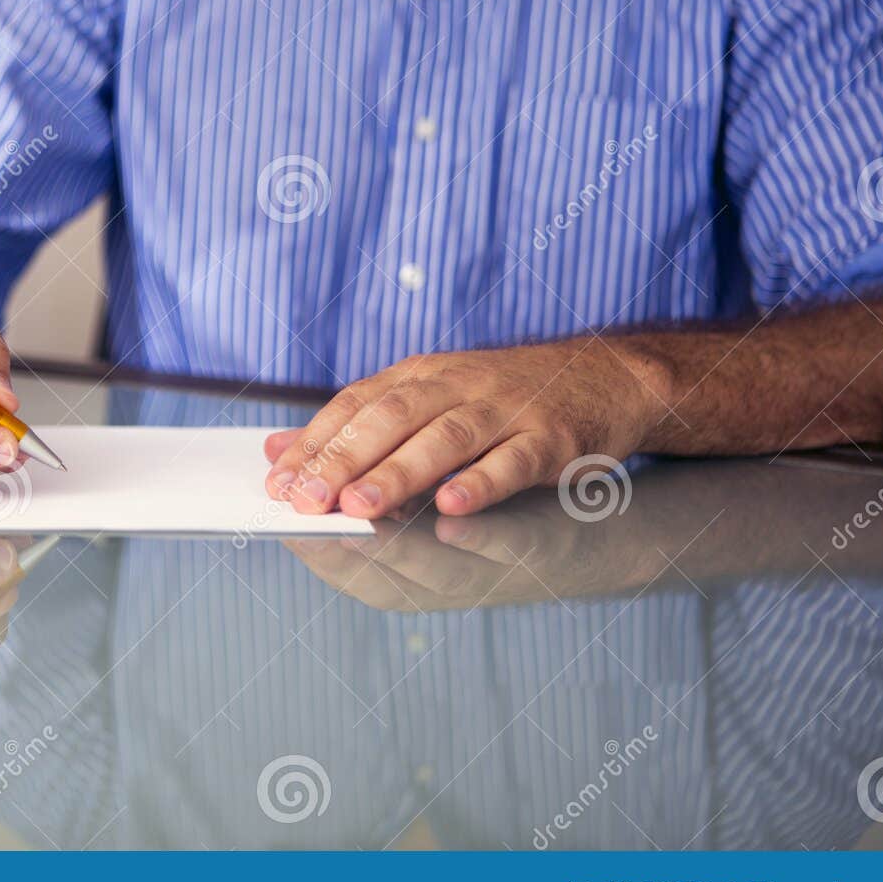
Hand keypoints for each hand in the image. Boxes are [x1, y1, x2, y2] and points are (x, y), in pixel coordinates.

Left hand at [264, 338, 668, 516]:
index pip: (356, 404)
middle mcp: (458, 384)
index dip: (315, 442)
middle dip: (344, 458)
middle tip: (306, 499)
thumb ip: (356, 425)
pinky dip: (482, 482)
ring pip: (446, 438)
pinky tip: (452, 507)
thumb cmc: (504, 399)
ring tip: (359, 506)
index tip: (276, 481)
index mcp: (422, 375)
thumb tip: (275, 451)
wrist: (607, 377)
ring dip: (399, 473)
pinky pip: (514, 461)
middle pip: (392, 417)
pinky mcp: (553, 438)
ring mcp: (507, 409)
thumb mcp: (430, 396)